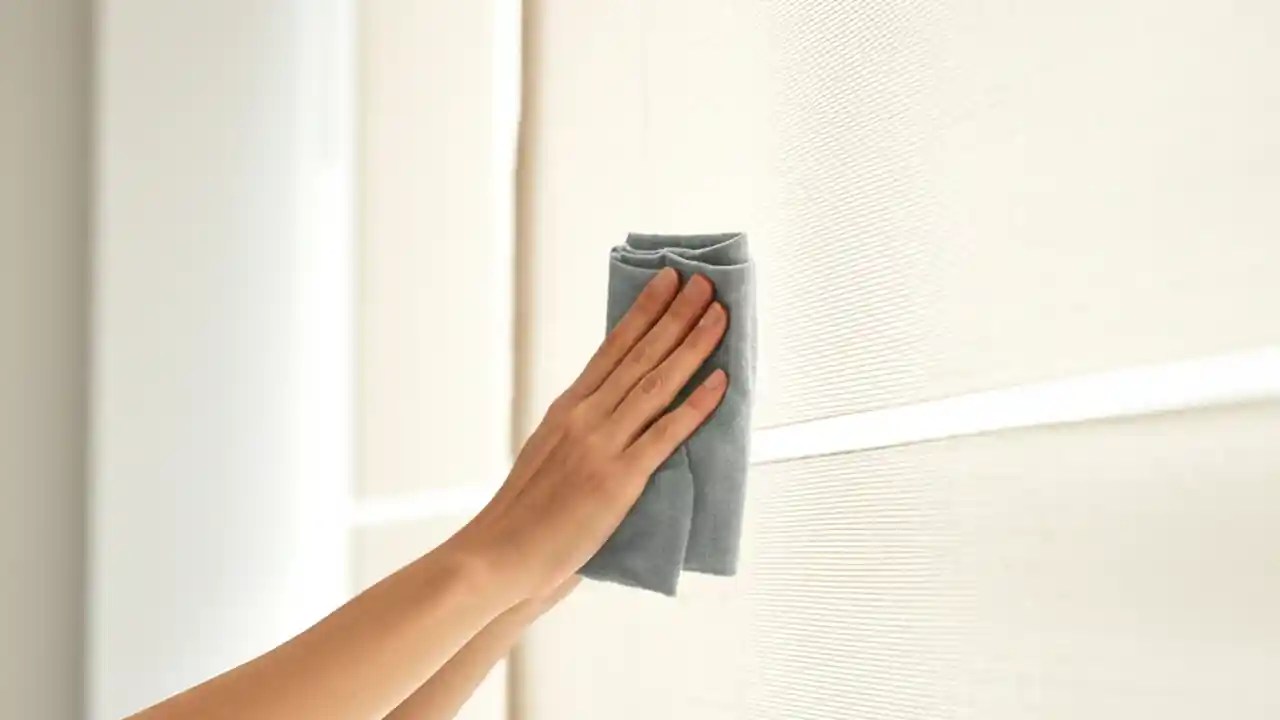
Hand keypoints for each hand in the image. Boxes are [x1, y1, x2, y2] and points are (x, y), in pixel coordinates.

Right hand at [453, 268, 727, 600]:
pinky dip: (696, 405)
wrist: (499, 553)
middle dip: (676, 315)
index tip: (666, 282)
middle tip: (703, 283)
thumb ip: (581, 431)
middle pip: (640, 355)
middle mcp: (584, 417)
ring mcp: (602, 445)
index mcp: (567, 408)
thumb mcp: (548, 454)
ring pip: (657, 383)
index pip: (612, 347)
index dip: (644, 311)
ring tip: (718, 315)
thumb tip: (614, 414)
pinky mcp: (619, 479)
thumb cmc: (524, 515)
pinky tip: (720, 381)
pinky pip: (666, 433)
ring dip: (692, 345)